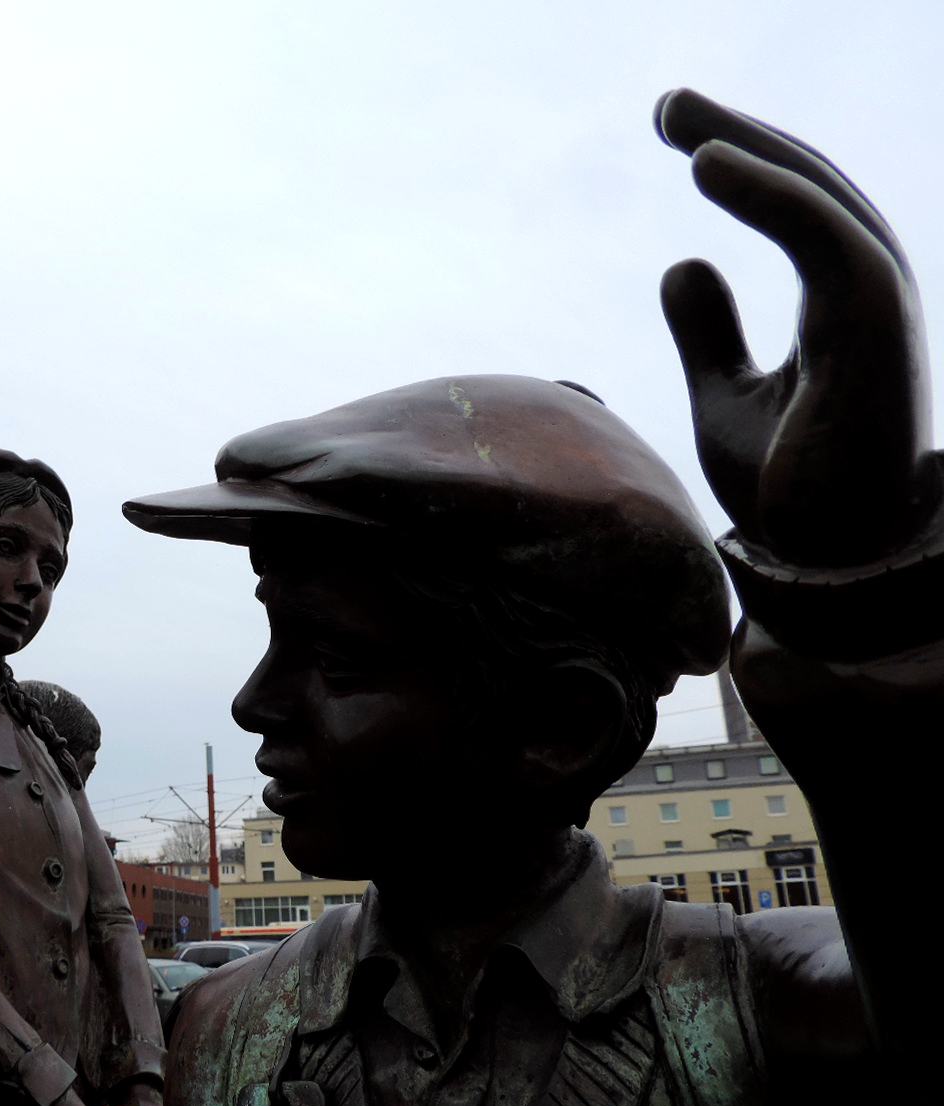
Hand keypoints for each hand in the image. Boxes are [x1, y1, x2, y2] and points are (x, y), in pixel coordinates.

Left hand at [656, 88, 934, 567]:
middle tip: (664, 104)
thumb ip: (708, 331)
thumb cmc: (787, 490)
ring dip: (749, 147)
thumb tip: (681, 261)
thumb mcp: (724, 398)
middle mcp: (865, 294)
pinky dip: (769, 195)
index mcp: (835, 303)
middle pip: (807, 186)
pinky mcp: (871, 331)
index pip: (794, 206)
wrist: (822, 566)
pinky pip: (823, 239)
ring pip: (819, 198)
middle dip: (739, 134)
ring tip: (677, 120)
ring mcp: (876, 309)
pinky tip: (709, 165)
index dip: (739, 158)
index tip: (672, 128)